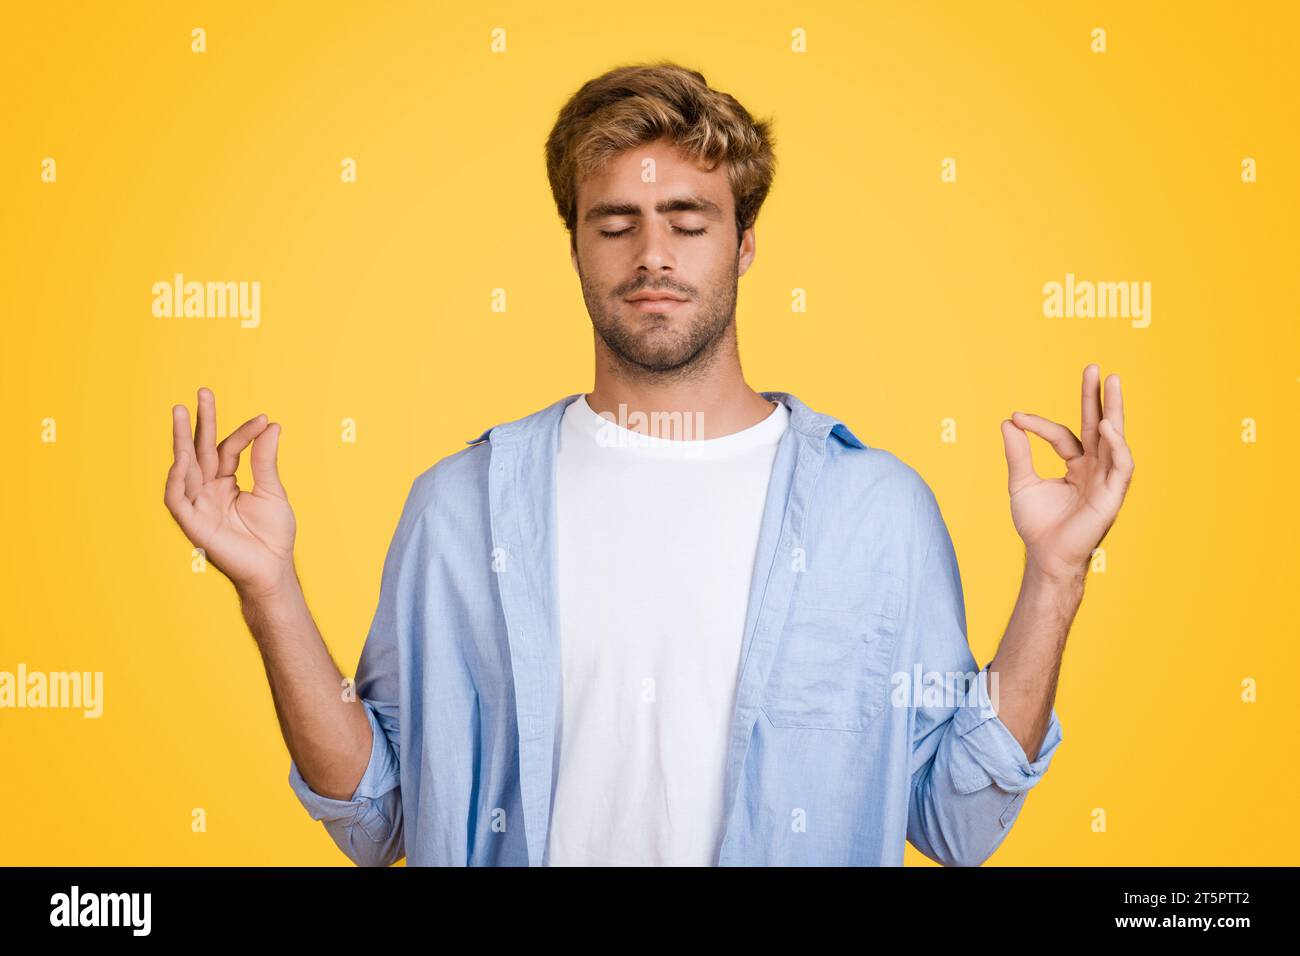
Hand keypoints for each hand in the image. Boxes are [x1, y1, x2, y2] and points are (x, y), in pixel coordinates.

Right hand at [163, 387, 296, 599]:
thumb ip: (265, 459)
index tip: (264, 420)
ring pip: (184, 467)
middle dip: (199, 422)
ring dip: (181, 440)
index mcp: (225, 482)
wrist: (272, 569)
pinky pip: (176, 497)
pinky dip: (177, 478)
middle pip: (199, 450)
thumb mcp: (272, 490)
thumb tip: (271, 424)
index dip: (243, 433)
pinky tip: (182, 458)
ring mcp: (198, 505)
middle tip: (202, 391)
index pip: (228, 449)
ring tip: (181, 411)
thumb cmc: (273, 535)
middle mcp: (208, 490)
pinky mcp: (191, 522)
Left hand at [1000, 364, 1134, 582]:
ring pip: (1115, 439)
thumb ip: (1017, 453)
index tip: (1015, 417)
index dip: (1038, 425)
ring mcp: (1106, 480)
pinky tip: (1108, 426)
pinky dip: (1117, 445)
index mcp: (1077, 465)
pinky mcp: (1113, 495)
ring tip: (1110, 383)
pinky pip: (1121, 465)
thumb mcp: (1021, 483)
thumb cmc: (1036, 525)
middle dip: (1098, 397)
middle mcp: (1095, 468)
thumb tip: (1007, 421)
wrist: (1044, 556)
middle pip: (1099, 426)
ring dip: (1114, 410)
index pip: (1062, 435)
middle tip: (1096, 368)